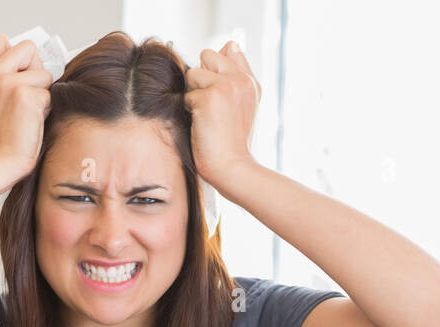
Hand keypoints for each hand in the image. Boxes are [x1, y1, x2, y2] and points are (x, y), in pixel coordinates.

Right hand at [0, 34, 53, 182]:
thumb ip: (4, 77)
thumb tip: (33, 65)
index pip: (3, 41)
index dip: (19, 58)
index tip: (20, 77)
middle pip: (29, 49)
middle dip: (35, 70)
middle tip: (27, 96)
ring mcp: (6, 81)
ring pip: (43, 74)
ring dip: (42, 94)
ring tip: (27, 113)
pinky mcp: (24, 94)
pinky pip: (49, 94)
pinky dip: (45, 109)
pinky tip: (30, 122)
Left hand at [184, 41, 261, 190]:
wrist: (234, 169)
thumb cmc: (232, 144)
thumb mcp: (241, 105)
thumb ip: (234, 74)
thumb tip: (230, 43)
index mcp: (252, 82)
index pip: (230, 50)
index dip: (217, 69)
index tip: (221, 97)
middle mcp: (243, 80)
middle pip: (208, 56)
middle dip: (202, 79)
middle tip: (212, 108)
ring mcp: (228, 86)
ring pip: (194, 73)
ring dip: (194, 95)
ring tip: (208, 118)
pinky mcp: (211, 97)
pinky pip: (188, 94)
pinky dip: (191, 111)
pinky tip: (204, 127)